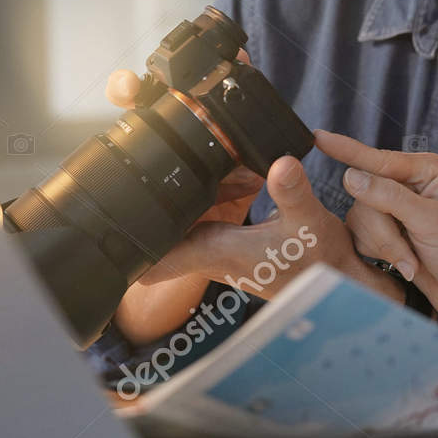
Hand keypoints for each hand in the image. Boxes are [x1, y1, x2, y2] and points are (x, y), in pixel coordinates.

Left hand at [104, 63, 400, 345]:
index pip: (151, 261)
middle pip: (155, 234)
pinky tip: (232, 170)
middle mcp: (209, 252)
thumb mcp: (311, 223)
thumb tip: (280, 163)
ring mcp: (219, 247)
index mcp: (216, 251)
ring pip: (180, 219)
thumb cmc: (322, 265)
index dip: (119, 251)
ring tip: (183, 153)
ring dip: (179, 192)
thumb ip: (293, 191)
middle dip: (140, 205)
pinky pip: (205, 213)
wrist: (342, 284)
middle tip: (129, 165)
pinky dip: (210, 191)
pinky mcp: (233, 240)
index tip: (94, 230)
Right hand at [314, 129, 437, 337]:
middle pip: (364, 196)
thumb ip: (390, 198)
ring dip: (384, 247)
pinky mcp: (383, 232)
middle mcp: (405, 184)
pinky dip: (379, 255)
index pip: (378, 160)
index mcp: (424, 170)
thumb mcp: (431, 221)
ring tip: (413, 262)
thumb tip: (351, 176)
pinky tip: (405, 265)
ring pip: (359, 219)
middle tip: (411, 254)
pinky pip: (359, 237)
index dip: (347, 149)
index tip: (318, 136)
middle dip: (384, 232)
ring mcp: (392, 209)